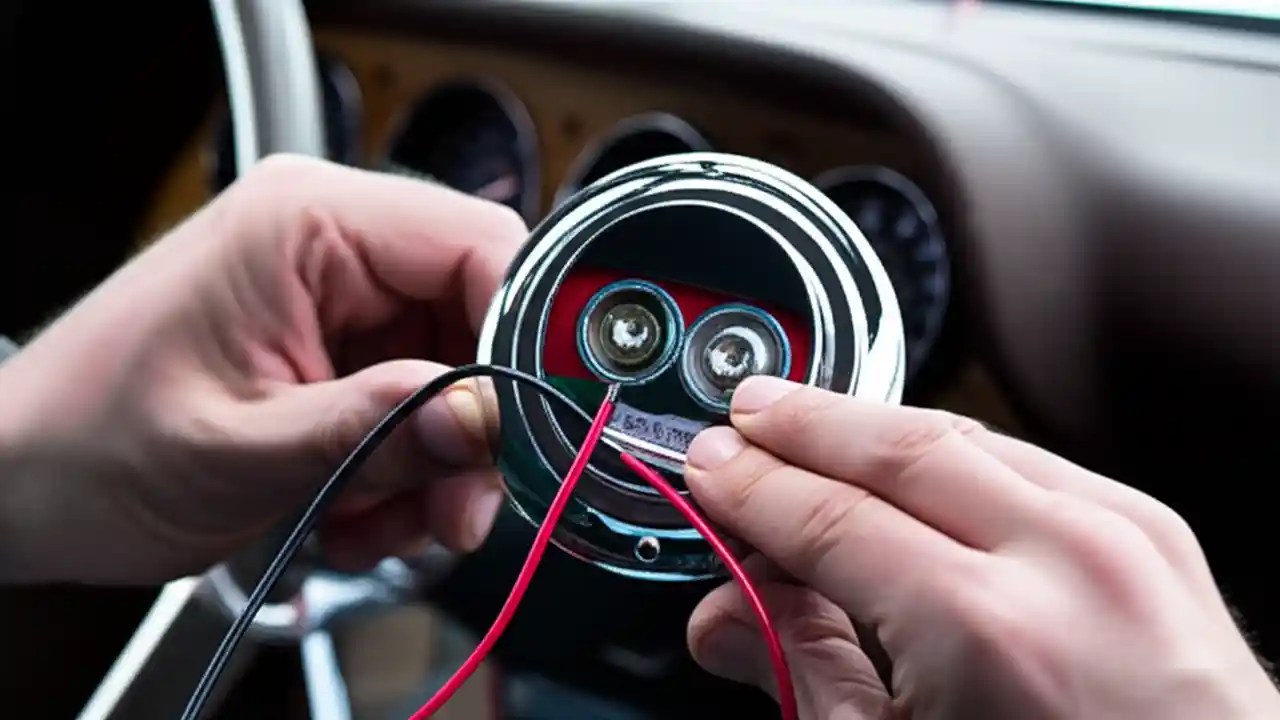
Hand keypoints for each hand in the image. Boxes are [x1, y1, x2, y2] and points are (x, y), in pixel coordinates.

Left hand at [0, 155, 525, 583]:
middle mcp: (328, 246)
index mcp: (304, 221)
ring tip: (379, 519)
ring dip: (435, 464)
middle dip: (474, 425)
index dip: (522, 334)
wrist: (24, 485)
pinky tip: (354, 510)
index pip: (476, 241)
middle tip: (456, 504)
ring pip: (454, 375)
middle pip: (476, 317)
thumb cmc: (87, 443)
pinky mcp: (335, 351)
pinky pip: (416, 405)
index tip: (527, 422)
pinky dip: (404, 472)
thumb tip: (485, 417)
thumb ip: (376, 428)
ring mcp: (334, 300)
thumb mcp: (242, 446)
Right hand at [683, 376, 1279, 718]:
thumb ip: (806, 672)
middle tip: (742, 416)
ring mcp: (1122, 535)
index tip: (711, 467)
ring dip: (870, 424)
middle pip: (895, 447)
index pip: (829, 518)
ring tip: (804, 424)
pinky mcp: (1152, 530)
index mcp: (985, 631)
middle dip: (803, 422)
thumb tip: (731, 616)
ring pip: (961, 434)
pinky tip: (901, 455)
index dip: (752, 488)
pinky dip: (948, 449)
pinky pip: (1022, 457)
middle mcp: (1063, 561)